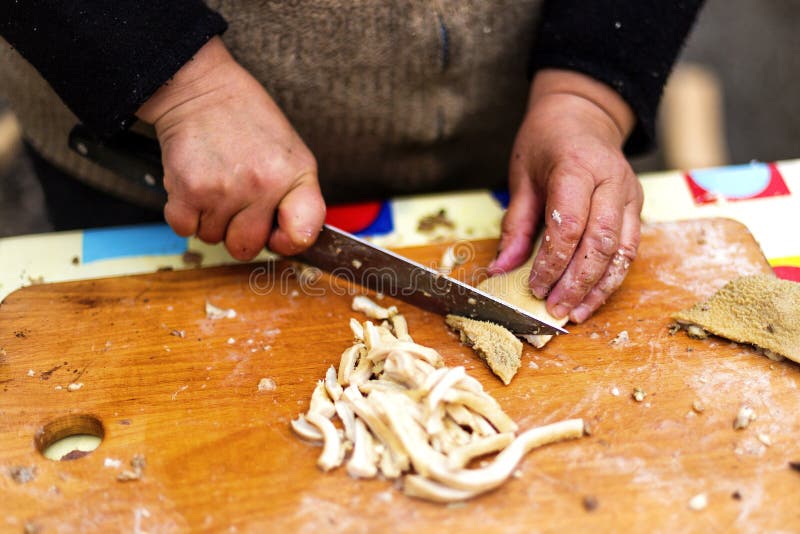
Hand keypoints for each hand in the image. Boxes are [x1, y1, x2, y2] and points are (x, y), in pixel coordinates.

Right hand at [136, 37, 324, 259]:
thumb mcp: (291, 154)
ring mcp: (224, 190)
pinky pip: (185, 229)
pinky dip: (185, 214)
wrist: (201, 89)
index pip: (302, 235)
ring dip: (210, 218)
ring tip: (215, 183)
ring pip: (213, 238)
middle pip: (246, 248)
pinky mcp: (188, 190)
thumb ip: (295, 198)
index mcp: (295, 175)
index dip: (287, 242)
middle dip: (238, 231)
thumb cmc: (246, 121)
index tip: (277, 232)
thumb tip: (289, 242)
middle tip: (235, 199)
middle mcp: (262, 185)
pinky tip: (196, 185)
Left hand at [489, 69, 642, 323]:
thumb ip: (514, 225)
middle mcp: (611, 181)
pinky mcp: (637, 208)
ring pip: (622, 251)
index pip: (569, 224)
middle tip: (555, 310)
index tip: (534, 287)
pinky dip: (612, 278)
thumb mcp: (521, 177)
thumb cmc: (546, 143)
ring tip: (577, 313)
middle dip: (577, 282)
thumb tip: (501, 268)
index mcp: (576, 167)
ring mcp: (629, 194)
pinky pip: (629, 249)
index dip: (552, 262)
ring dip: (599, 288)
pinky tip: (593, 297)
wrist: (582, 116)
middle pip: (600, 242)